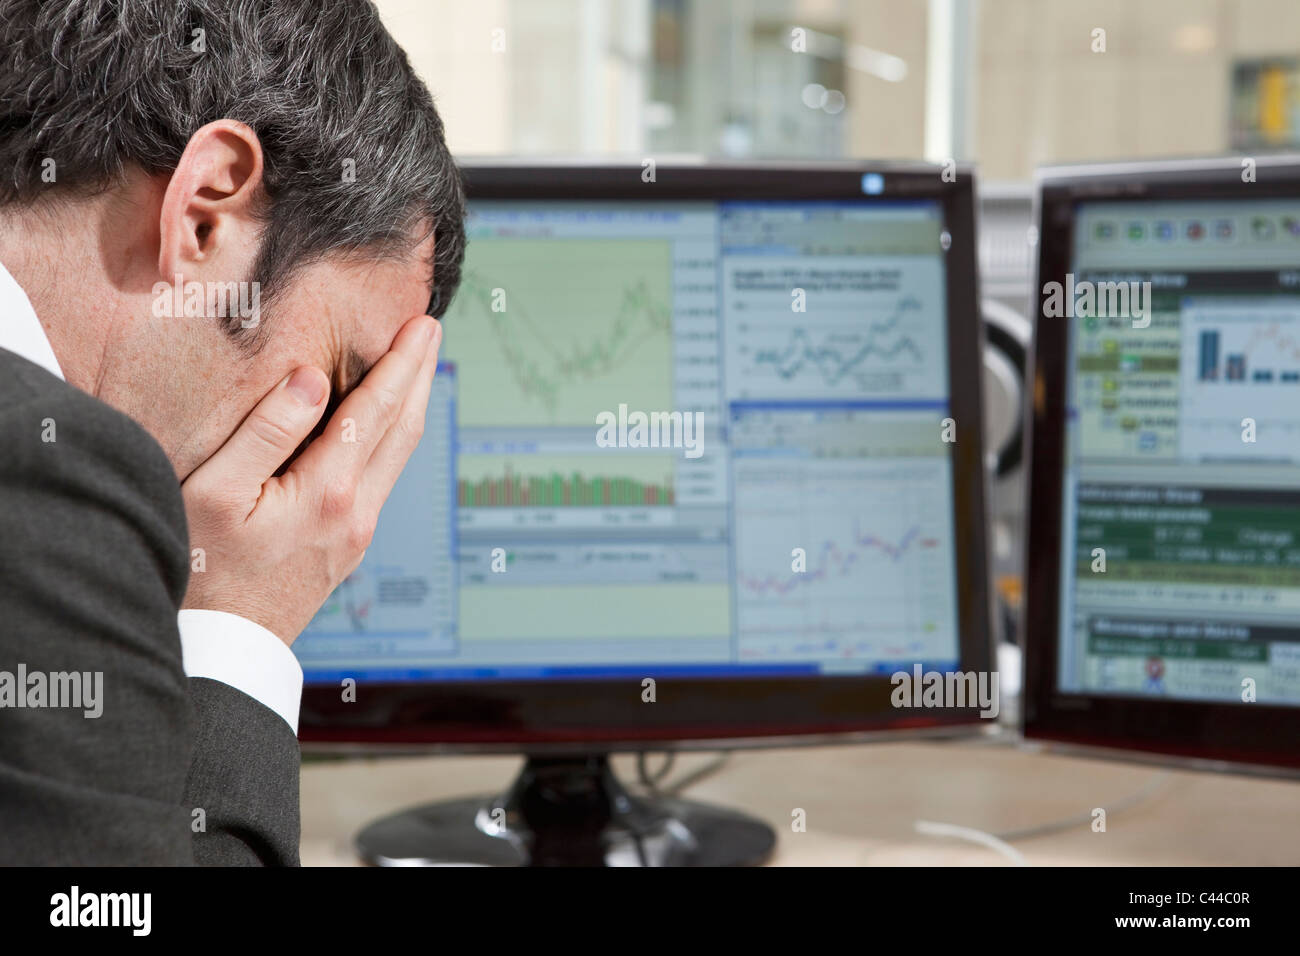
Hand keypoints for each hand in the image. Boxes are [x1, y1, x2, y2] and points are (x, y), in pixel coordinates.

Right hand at [180, 315, 441, 643]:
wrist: (218, 652)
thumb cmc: (201, 573)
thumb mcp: (215, 493)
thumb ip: (266, 431)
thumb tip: (313, 379)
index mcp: (328, 491)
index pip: (377, 410)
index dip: (401, 362)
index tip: (421, 324)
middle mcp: (356, 513)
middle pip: (404, 430)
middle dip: (419, 375)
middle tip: (431, 330)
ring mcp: (356, 535)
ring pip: (398, 458)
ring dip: (411, 406)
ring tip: (417, 368)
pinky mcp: (347, 549)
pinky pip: (381, 480)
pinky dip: (393, 439)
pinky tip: (385, 427)